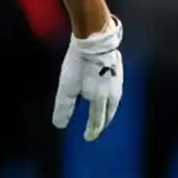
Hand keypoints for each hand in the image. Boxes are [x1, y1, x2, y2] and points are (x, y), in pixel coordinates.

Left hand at [52, 16, 123, 140]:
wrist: (96, 39)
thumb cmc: (79, 63)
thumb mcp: (67, 86)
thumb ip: (64, 106)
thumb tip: (59, 125)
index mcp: (100, 99)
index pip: (97, 120)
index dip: (92, 130)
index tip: (88, 138)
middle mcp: (112, 93)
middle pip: (109, 114)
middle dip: (102, 123)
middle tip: (97, 129)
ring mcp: (118, 81)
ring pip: (114, 103)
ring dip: (108, 112)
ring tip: (103, 115)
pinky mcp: (118, 71)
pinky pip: (116, 91)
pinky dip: (111, 99)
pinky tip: (107, 94)